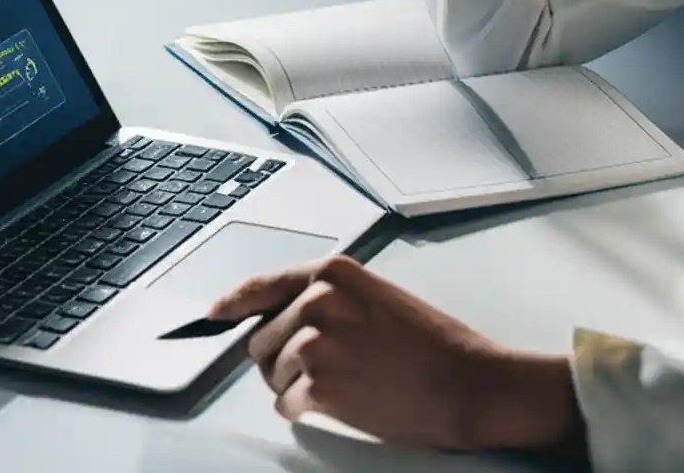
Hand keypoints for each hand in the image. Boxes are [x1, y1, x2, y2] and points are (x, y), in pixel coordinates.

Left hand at [208, 256, 584, 453]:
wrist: (467, 383)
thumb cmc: (432, 343)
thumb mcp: (374, 297)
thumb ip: (325, 298)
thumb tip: (277, 317)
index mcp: (332, 274)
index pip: (262, 286)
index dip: (233, 304)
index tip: (215, 315)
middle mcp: (317, 303)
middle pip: (261, 339)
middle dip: (281, 357)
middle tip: (325, 367)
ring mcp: (315, 344)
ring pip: (271, 374)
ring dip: (296, 385)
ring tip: (344, 382)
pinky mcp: (319, 386)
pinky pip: (287, 404)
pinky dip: (306, 409)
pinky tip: (343, 402)